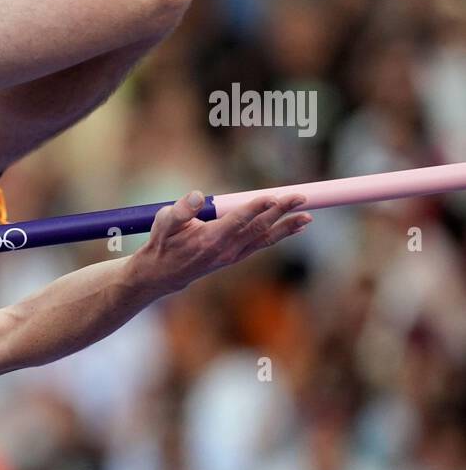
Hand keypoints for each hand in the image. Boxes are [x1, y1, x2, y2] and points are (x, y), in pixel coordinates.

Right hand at [126, 190, 311, 295]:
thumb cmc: (162, 243)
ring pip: (265, 237)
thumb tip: (199, 195)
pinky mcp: (236, 256)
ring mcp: (233, 255)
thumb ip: (181, 209)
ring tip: (308, 216)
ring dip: (287, 226)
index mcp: (210, 239)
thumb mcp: (163, 223)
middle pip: (258, 227)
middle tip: (301, 197)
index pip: (238, 220)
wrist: (163, 274)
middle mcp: (226, 249)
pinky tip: (295, 227)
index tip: (273, 197)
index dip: (256, 208)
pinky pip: (262, 244)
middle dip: (281, 211)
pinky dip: (279, 234)